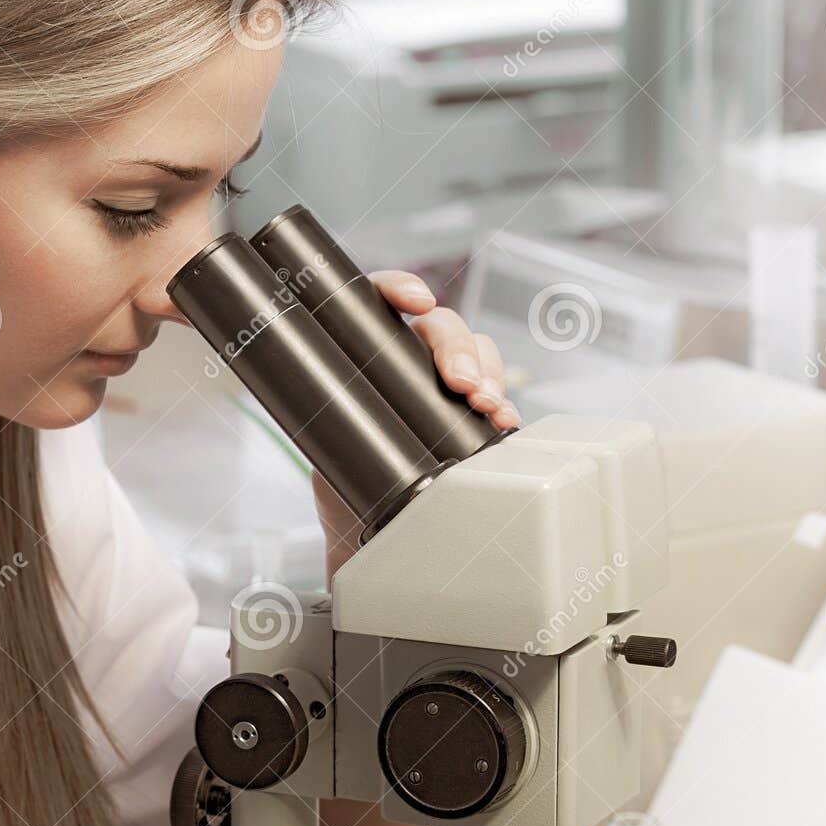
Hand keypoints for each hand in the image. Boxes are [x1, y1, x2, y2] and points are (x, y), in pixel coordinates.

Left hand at [315, 270, 519, 574]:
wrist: (367, 537)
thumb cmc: (342, 488)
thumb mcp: (325, 450)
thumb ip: (331, 421)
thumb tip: (321, 398)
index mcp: (365, 355)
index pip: (379, 300)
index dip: (399, 287)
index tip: (415, 301)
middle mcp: (407, 362)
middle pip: (441, 327)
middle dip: (457, 349)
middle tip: (461, 384)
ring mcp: (443, 387)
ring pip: (477, 353)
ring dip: (487, 374)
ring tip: (486, 406)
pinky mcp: (471, 414)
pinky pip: (496, 394)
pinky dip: (504, 404)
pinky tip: (503, 421)